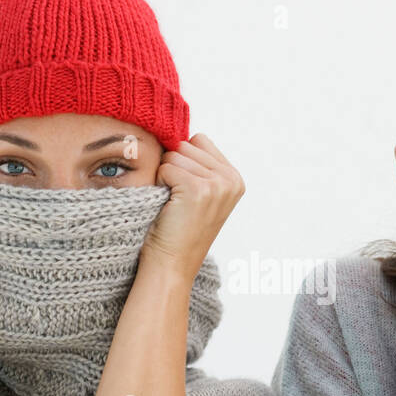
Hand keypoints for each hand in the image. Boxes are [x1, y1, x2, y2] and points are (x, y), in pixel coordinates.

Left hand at [142, 134, 244, 282]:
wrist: (171, 264)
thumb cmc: (177, 230)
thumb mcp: (200, 194)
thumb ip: (200, 165)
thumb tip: (175, 131)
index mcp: (235, 178)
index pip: (199, 140)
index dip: (184, 160)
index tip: (185, 190)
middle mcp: (231, 180)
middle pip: (187, 144)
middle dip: (174, 167)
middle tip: (178, 200)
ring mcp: (217, 184)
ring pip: (175, 154)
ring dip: (166, 176)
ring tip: (174, 203)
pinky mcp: (198, 189)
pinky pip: (166, 167)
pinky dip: (160, 183)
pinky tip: (169, 205)